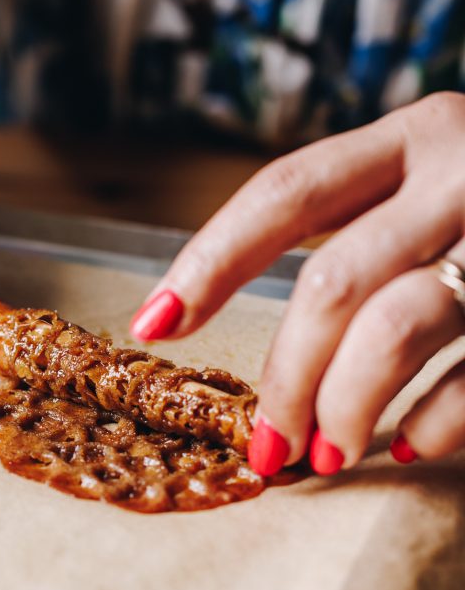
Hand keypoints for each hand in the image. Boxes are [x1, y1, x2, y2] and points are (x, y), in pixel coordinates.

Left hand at [130, 93, 464, 472]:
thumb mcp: (445, 185)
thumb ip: (373, 233)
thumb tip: (287, 354)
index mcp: (419, 135)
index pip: (287, 194)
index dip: (212, 260)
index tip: (154, 322)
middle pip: (336, 279)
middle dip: (285, 375)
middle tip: (262, 446)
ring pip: (399, 326)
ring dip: (347, 404)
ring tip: (324, 454)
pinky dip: (437, 420)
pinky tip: (410, 447)